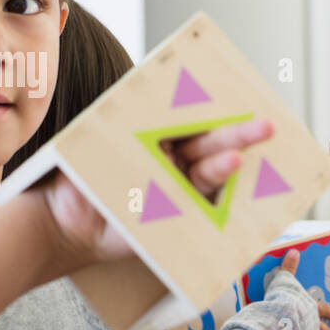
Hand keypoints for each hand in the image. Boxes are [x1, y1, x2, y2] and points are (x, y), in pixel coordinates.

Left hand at [35, 117, 272, 272]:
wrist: (67, 227)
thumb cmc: (76, 182)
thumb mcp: (89, 147)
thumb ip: (113, 129)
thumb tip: (132, 103)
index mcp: (157, 136)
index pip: (192, 118)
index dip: (215, 111)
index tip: (235, 101)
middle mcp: (174, 161)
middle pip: (210, 144)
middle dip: (236, 135)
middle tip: (262, 127)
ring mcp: (181, 190)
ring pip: (210, 174)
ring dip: (225, 165)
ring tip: (234, 159)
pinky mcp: (180, 219)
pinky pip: (206, 210)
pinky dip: (224, 205)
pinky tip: (239, 197)